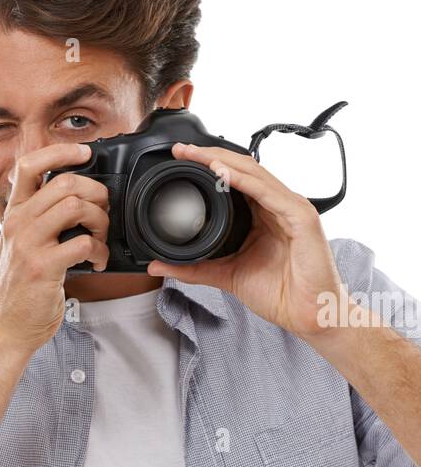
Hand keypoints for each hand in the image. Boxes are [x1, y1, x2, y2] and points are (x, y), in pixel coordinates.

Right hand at [0, 141, 110, 353]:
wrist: (8, 326)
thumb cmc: (22, 288)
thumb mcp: (22, 244)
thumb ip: (40, 219)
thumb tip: (76, 198)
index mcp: (14, 214)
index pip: (29, 165)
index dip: (60, 151)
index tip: (85, 153)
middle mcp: (18, 224)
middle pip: (64, 183)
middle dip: (96, 192)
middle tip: (104, 211)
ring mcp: (28, 244)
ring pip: (75, 206)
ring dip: (100, 220)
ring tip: (101, 237)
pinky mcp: (42, 267)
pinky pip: (82, 242)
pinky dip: (100, 250)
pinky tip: (98, 261)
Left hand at [145, 142, 343, 338]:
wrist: (309, 315)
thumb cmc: (280, 293)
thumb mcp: (226, 275)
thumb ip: (193, 268)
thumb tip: (157, 266)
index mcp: (264, 214)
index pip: (235, 180)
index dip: (209, 166)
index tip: (180, 160)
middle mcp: (279, 205)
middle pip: (243, 169)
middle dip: (211, 156)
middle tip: (181, 150)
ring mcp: (292, 208)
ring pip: (254, 174)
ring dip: (223, 161)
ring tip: (196, 155)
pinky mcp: (302, 217)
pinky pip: (268, 192)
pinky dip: (244, 181)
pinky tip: (222, 173)